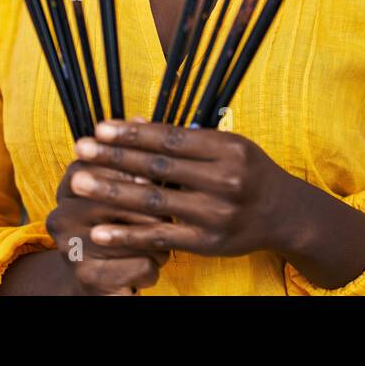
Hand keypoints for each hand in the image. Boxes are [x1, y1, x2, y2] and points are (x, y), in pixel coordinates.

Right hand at [46, 120, 172, 294]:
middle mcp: (61, 215)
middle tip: (167, 216)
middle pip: (121, 200)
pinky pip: (139, 265)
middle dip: (153, 210)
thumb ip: (129, 158)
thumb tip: (138, 119)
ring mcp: (71, 249)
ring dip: (156, 242)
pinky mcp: (87, 278)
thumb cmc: (117, 227)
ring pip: (135, 235)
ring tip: (158, 245)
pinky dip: (152, 267)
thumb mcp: (121, 191)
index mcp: (68, 188)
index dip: (131, 169)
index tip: (150, 178)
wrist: (96, 282)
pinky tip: (148, 267)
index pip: (102, 165)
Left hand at [70, 119, 297, 258]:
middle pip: (158, 167)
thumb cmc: (249, 171)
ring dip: (112, 192)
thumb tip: (134, 123)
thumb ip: (185, 137)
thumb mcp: (227, 145)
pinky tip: (100, 231)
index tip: (100, 128)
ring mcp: (215, 214)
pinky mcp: (207, 242)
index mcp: (228, 149)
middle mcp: (224, 180)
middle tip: (80, 150)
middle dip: (115, 157)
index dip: (133, 133)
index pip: (171, 138)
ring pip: (154, 201)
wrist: (284, 214)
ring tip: (79, 184)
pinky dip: (128, 234)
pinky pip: (160, 236)